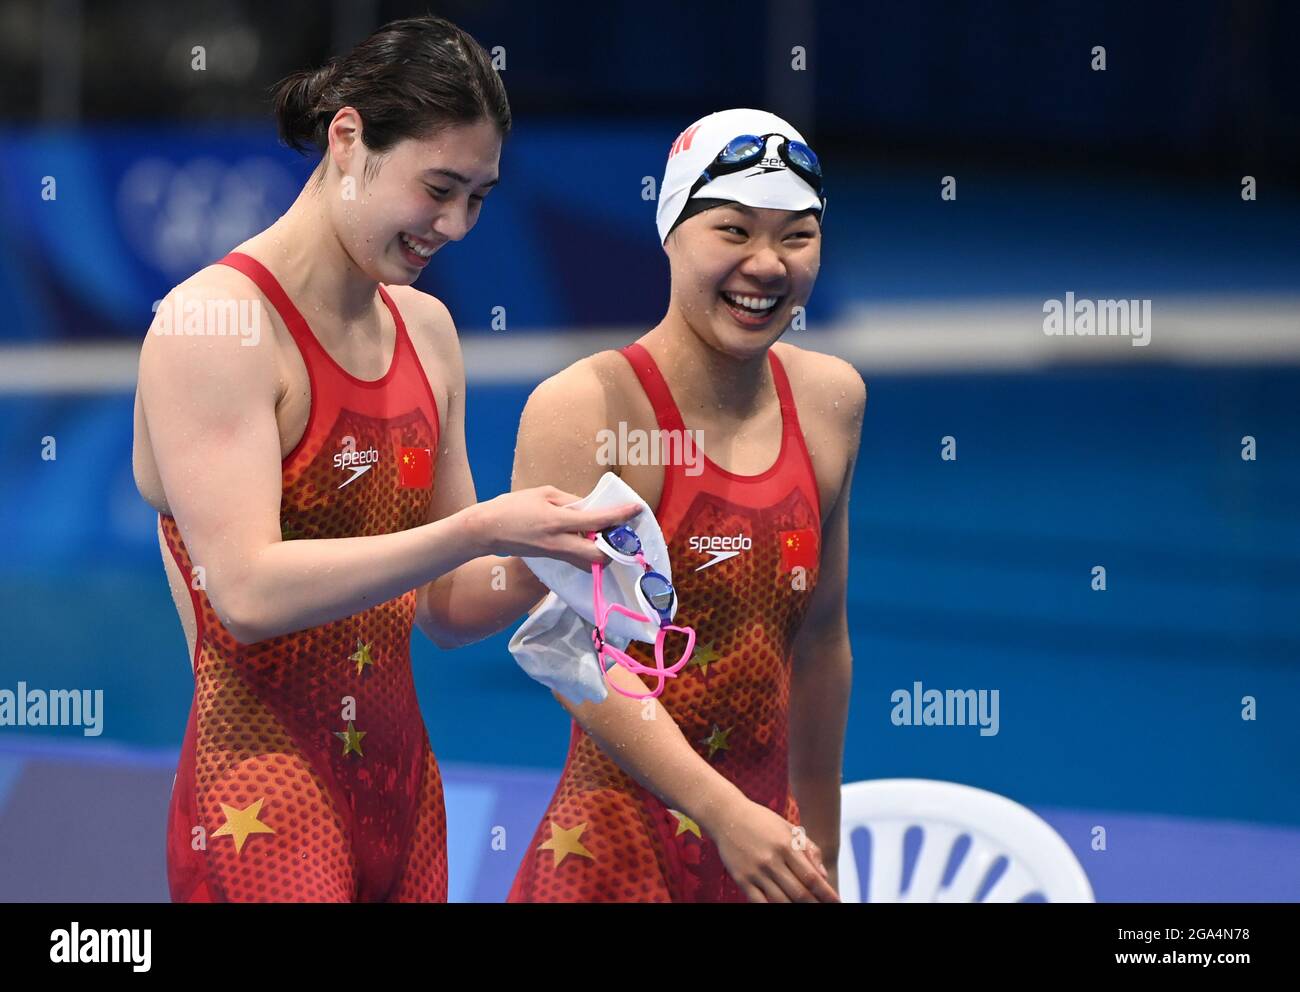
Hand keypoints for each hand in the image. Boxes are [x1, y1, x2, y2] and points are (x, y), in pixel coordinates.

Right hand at [469, 486, 641, 568]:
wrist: (487, 530)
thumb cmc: (513, 506)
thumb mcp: (544, 494)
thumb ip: (571, 502)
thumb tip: (591, 508)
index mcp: (557, 522)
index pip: (597, 521)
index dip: (620, 515)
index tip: (637, 509)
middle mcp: (559, 543)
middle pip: (598, 555)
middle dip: (615, 547)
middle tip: (620, 531)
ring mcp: (555, 555)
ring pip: (589, 562)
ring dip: (602, 550)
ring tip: (605, 534)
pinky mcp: (552, 559)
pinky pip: (578, 560)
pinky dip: (588, 551)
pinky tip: (588, 538)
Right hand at [708, 797, 839, 902]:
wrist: (726, 815)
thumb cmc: (761, 820)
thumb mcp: (788, 828)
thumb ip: (808, 849)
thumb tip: (823, 876)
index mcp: (786, 845)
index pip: (812, 877)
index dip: (826, 894)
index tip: (837, 902)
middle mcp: (772, 860)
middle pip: (799, 893)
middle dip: (815, 905)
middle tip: (825, 910)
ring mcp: (755, 871)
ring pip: (781, 901)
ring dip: (797, 909)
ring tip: (807, 911)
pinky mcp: (741, 879)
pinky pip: (759, 902)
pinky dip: (772, 909)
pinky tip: (784, 909)